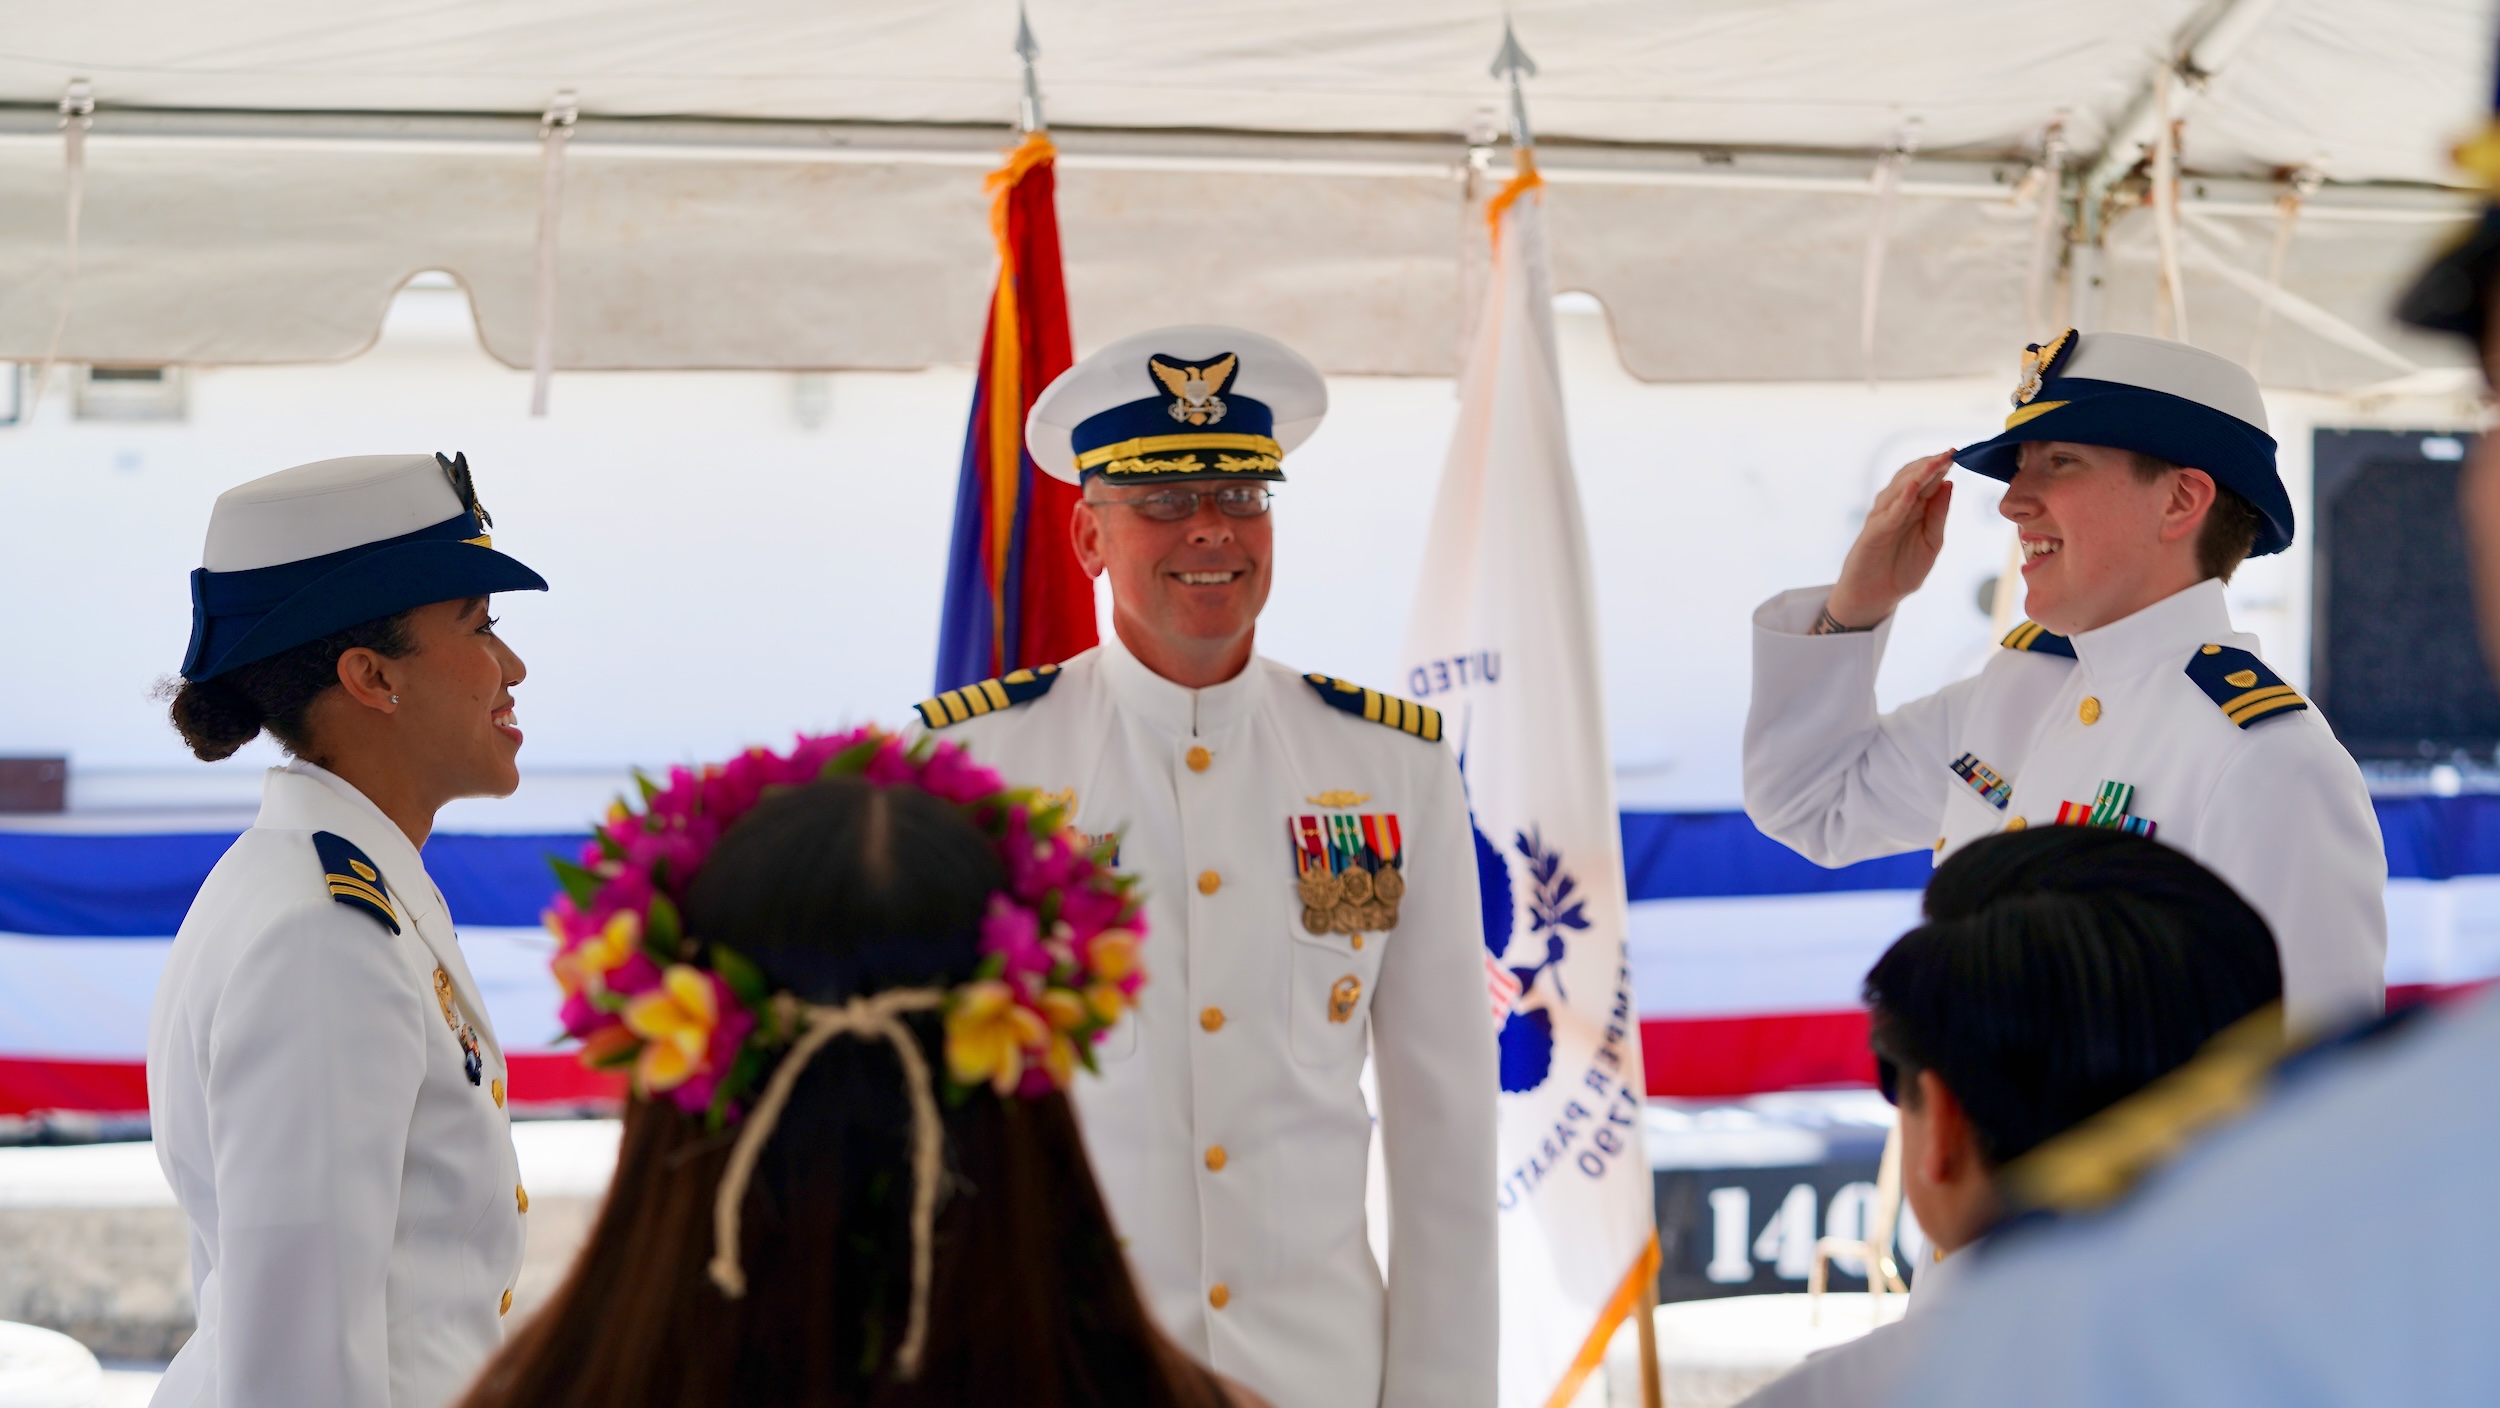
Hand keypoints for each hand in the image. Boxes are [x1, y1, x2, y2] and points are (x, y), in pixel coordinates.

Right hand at [1824, 451, 1955, 628]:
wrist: (1876, 597)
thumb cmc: (1902, 570)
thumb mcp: (1932, 542)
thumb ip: (1939, 515)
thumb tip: (1949, 485)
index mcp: (1914, 509)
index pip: (1929, 481)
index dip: (1942, 466)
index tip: (1958, 453)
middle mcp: (1897, 507)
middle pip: (1913, 478)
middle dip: (1932, 464)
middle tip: (1951, 452)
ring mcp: (1883, 517)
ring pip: (1899, 488)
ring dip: (1918, 474)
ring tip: (1936, 462)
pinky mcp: (1873, 532)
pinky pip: (1889, 512)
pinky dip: (1901, 499)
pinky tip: (1913, 488)